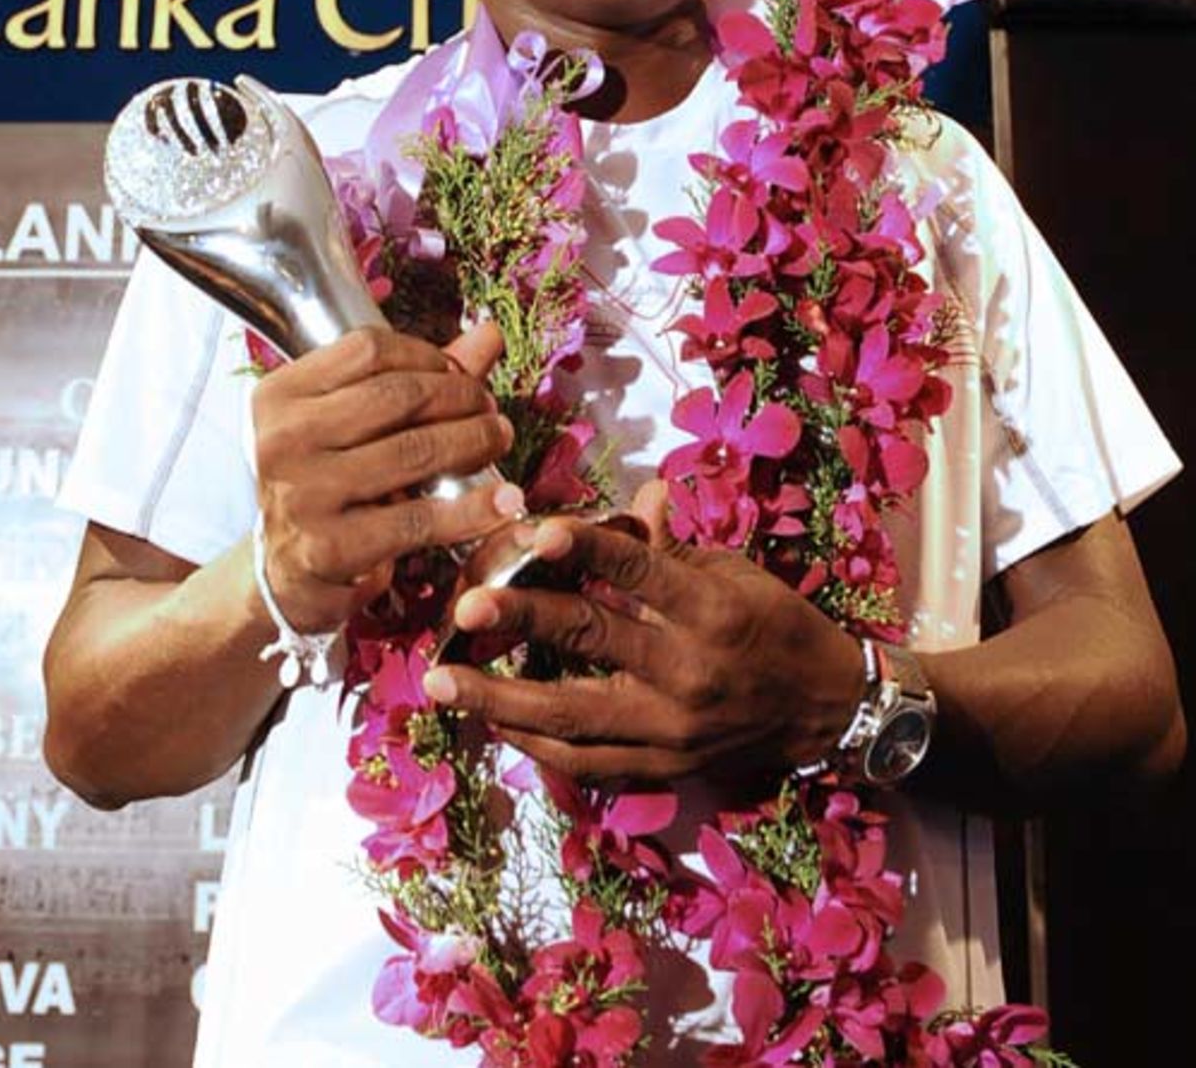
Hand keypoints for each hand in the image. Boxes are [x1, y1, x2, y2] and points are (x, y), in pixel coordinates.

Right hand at [252, 322, 521, 632]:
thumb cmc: (330, 482)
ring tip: (500, 440)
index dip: (428, 356)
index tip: (458, 374)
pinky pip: (419, 518)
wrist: (291, 572)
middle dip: (461, 397)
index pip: (369, 349)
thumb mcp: (358, 423)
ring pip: (415, 450)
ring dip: (474, 441)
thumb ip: (420, 376)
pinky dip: (472, 509)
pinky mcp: (330, 547)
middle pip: (399, 395)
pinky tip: (504, 502)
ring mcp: (303, 494)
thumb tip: (490, 334)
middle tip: (490, 410)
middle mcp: (283, 439)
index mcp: (281, 394)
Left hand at [422, 481, 865, 780]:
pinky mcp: (661, 765)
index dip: (589, 548)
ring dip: (500, 699)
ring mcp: (671, 728)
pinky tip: (491, 718)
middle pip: (592, 642)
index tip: (538, 530)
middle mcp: (689, 671)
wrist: (820, 707)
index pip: (641, 572)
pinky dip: (533, 740)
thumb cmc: (773, 623)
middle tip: (464, 608)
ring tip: (443, 682)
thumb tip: (636, 497)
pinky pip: (584, 759)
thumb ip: (670, 547)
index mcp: (713, 611)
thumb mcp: (733, 572)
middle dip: (522, 621)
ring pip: (572, 716)